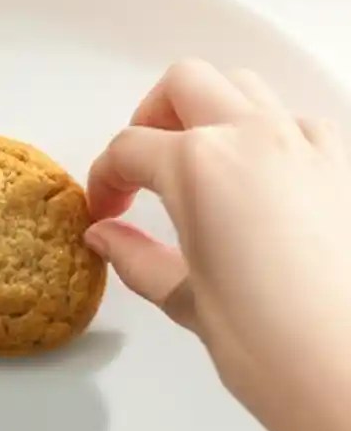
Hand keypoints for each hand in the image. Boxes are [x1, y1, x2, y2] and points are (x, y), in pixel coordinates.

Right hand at [87, 59, 350, 430]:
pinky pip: (294, 122)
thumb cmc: (270, 346)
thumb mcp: (186, 300)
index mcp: (200, 165)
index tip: (104, 212)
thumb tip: (108, 236)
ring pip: (243, 87)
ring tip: (195, 168)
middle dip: (151, 119)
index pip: (129, 148)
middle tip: (141, 172)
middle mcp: (254, 137)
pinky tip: (256, 187)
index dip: (105, 179)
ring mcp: (307, 144)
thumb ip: (138, 256)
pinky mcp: (344, 166)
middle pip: (184, 84)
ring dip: (208, 112)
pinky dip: (263, 135)